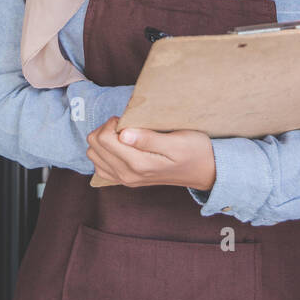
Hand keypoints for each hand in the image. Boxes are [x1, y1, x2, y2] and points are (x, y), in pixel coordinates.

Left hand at [86, 117, 215, 190]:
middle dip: (106, 129)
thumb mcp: (177, 141)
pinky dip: (105, 153)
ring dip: (104, 140)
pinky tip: (121, 146)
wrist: (205, 171)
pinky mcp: (126, 180)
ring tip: (124, 135)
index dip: (113, 122)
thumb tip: (123, 134)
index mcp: (138, 164)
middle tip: (127, 125)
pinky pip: (100, 166)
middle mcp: (127, 175)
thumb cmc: (194, 150)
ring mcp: (125, 180)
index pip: (104, 138)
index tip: (129, 120)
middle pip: (94, 145)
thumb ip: (148, 139)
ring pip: (94, 155)